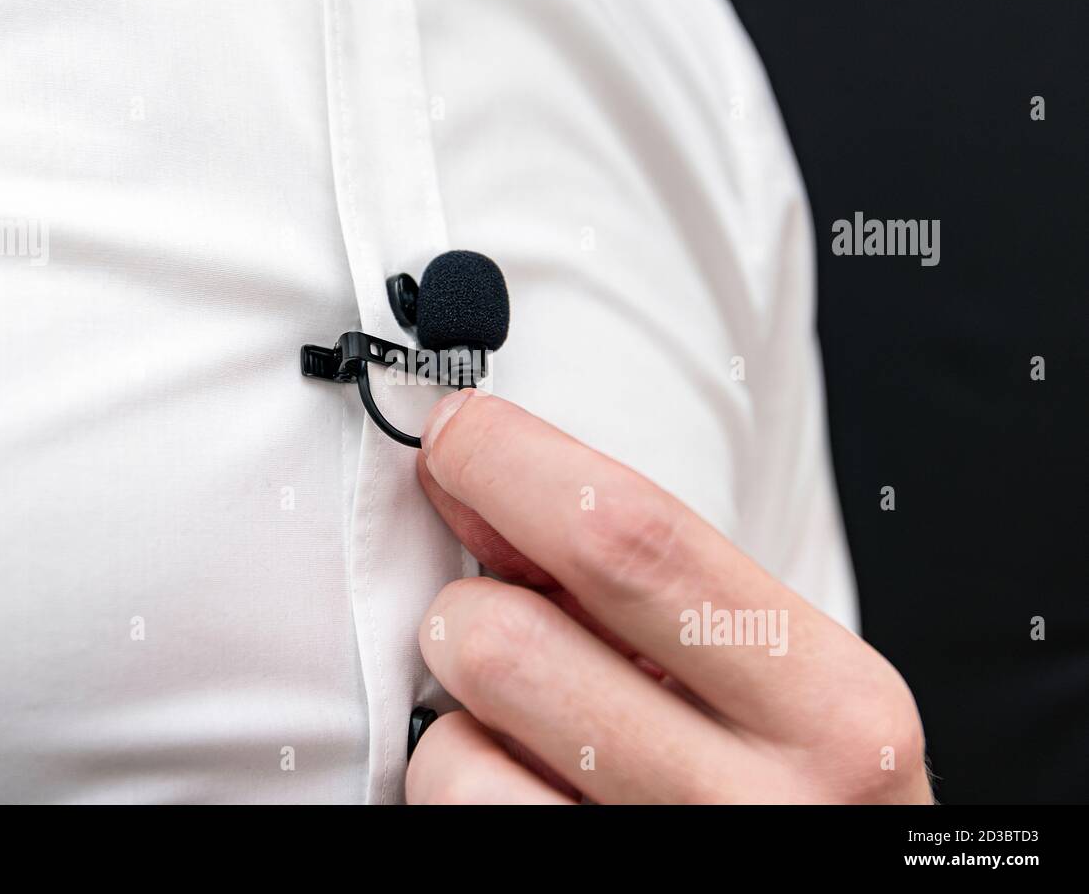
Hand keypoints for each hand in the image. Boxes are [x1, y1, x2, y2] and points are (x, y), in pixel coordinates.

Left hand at [406, 389, 932, 803]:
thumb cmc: (802, 793)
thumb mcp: (780, 679)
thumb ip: (652, 587)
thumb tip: (483, 484)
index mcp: (830, 704)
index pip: (631, 540)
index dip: (513, 465)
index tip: (460, 436)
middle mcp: (758, 805)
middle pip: (512, 641)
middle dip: (465, 604)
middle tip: (487, 617)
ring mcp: (659, 864)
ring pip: (456, 748)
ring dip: (460, 716)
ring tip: (523, 727)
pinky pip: (455, 813)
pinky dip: (459, 782)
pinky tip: (519, 784)